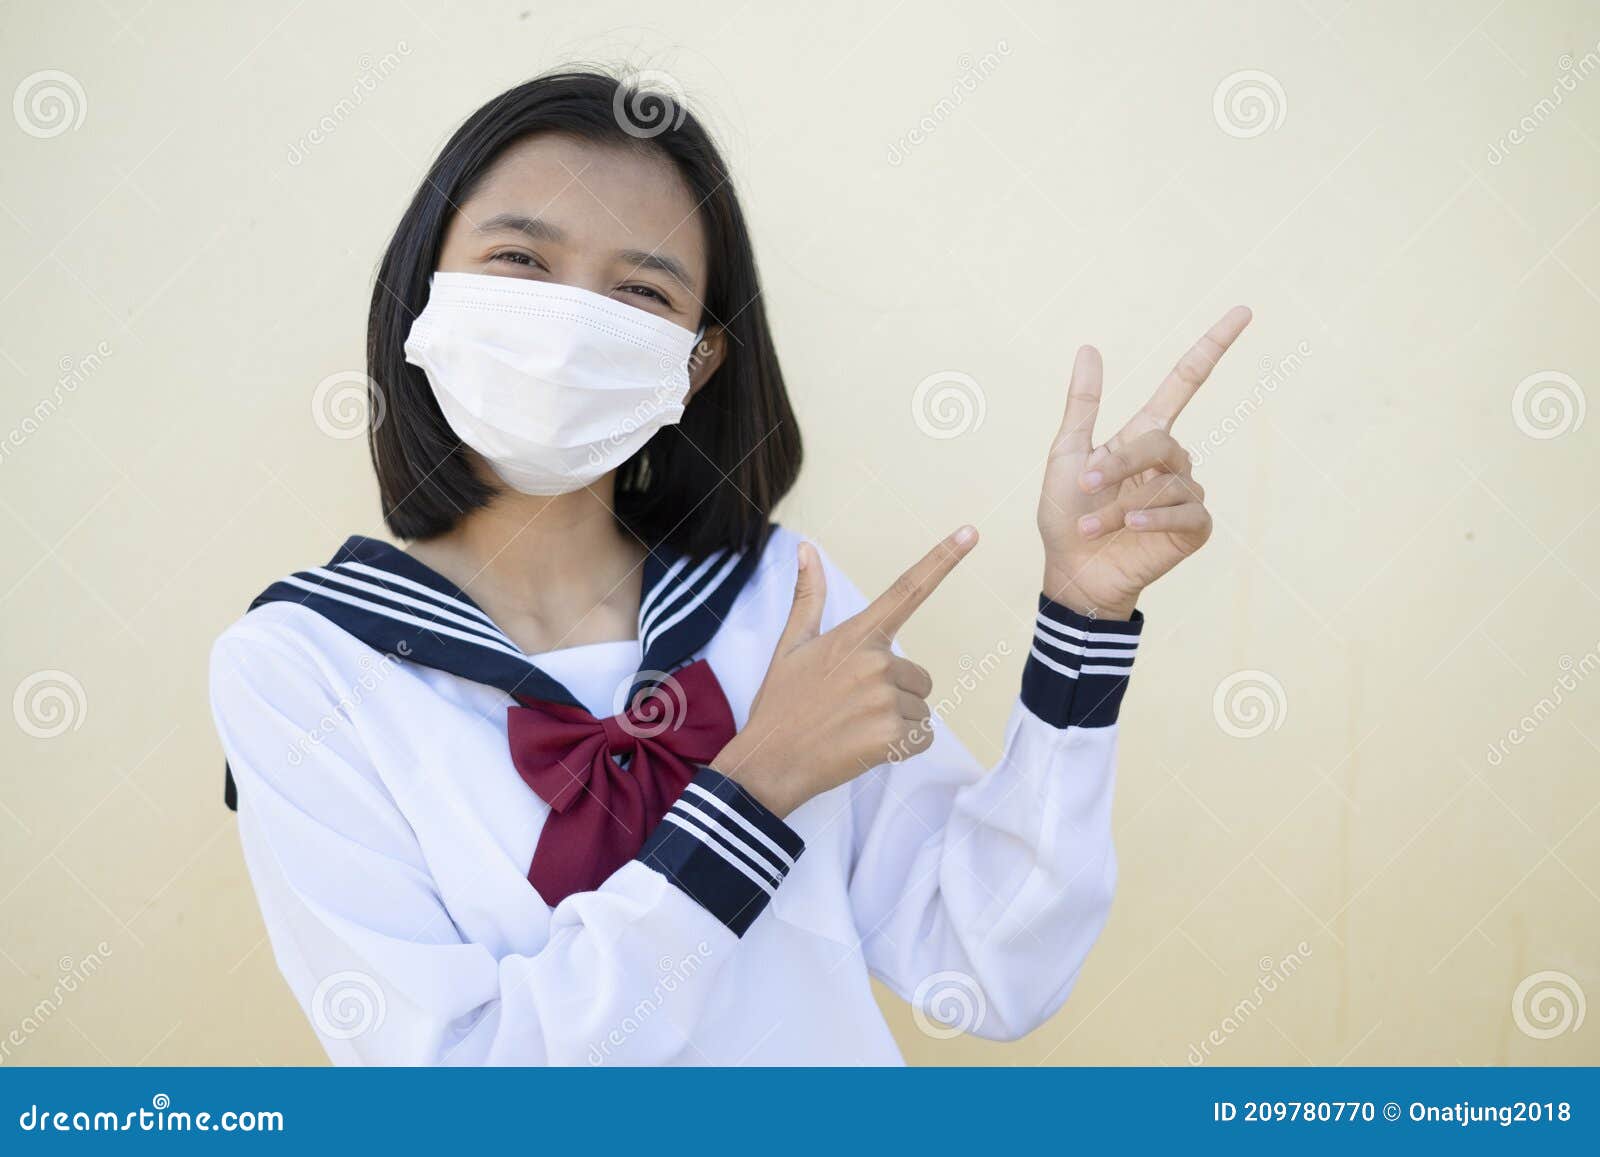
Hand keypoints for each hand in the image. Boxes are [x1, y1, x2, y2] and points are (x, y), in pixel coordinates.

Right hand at [711, 528, 977, 815]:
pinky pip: (922, 737)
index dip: (943, 559)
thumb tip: (806, 548)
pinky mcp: (892, 736)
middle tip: (850, 708)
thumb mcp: (790, 646)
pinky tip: (865, 747)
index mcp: (856, 636)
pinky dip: (901, 746)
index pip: (907, 589)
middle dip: (894, 694)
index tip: (971, 532)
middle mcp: (877, 662)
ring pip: (919, 708)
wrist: (769, 763)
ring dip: (895, 721)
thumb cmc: (780, 704)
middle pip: (918, 676)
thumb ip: (808, 597)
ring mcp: (885, 699)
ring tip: (853, 728)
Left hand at [1037, 306, 1252, 618]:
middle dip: (1121, 463)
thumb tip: (1089, 346)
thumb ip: (1083, 404)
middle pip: (1163, 441)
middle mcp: (1169, 461)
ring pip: (1168, 481)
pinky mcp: (1193, 527)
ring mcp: (1185, 494)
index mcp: (1142, 436)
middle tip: (1086, 485)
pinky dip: (1153, 518)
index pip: (1186, 381)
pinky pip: (1186, 510)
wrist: (1071, 571)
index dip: (1213, 346)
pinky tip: (1130, 529)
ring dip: (1121, 503)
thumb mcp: (1066, 455)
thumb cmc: (1066, 516)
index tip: (1244, 311)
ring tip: (1091, 526)